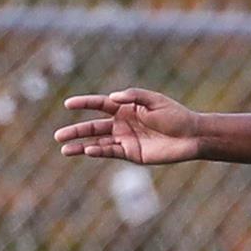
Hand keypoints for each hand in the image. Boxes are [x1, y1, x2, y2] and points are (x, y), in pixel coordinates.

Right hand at [54, 88, 202, 163]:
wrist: (192, 136)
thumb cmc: (175, 115)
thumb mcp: (154, 100)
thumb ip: (132, 96)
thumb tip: (112, 97)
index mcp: (126, 107)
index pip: (99, 104)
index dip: (83, 103)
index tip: (67, 104)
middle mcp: (122, 124)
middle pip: (93, 127)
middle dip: (75, 131)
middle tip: (58, 136)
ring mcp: (126, 140)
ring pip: (98, 143)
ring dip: (81, 146)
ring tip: (64, 149)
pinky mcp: (133, 154)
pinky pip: (112, 152)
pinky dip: (99, 151)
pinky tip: (88, 150)